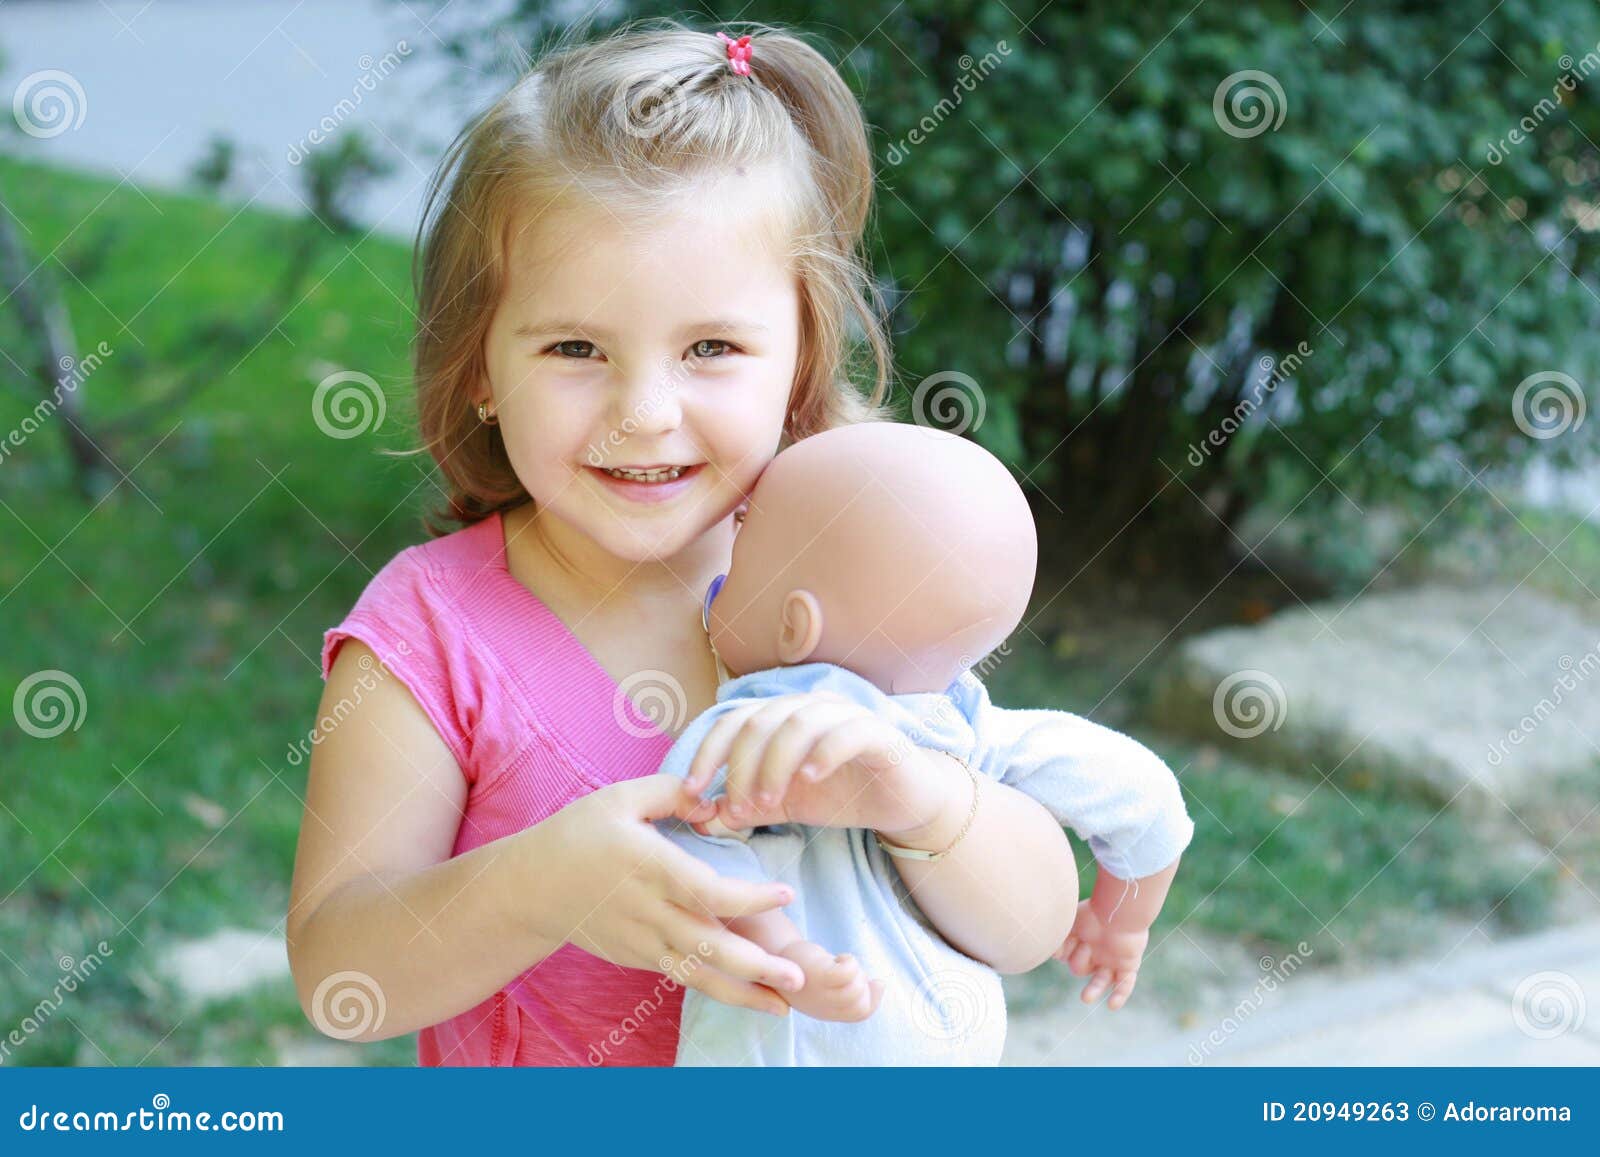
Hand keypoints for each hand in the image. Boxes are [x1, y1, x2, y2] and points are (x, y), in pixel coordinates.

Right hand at [529, 774, 806, 1015]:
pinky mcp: (636, 957)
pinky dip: (715, 987)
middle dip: (757, 965)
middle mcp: (647, 911)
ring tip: (784, 1005)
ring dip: (743, 991)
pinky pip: (681, 974)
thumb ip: (671, 792)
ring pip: (698, 972)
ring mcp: (640, 941)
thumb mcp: (620, 797)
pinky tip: (749, 995)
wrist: (529, 887)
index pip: (706, 891)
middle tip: (799, 977)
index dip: (749, 897)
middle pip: (708, 945)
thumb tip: (715, 800)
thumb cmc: (578, 834)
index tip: (785, 894)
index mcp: (648, 867)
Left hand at [673, 692, 955, 836]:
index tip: (690, 791)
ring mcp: (845, 715)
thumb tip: (701, 819)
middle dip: (740, 768)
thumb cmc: (841, 795)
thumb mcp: (785, 805)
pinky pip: (845, 733)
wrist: (903, 803)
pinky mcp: (878, 733)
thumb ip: (746, 807)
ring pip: (797, 725)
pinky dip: (822, 753)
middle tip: (737, 809)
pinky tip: (810, 778)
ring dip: (774, 766)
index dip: (707, 753)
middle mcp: (810, 706)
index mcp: (783, 716)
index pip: (732, 722)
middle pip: (759, 722)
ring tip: (769, 803)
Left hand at [776, 941, 883, 1022]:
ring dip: (857, 972)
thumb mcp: (825, 984)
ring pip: (855, 991)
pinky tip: (838, 957)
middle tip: (850, 969)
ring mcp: (820, 993)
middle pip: (860, 1004)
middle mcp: (822, 1006)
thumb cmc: (803, 966)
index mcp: (826, 1010)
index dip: (873, 1000)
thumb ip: (846, 990)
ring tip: (842, 962)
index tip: (877, 983)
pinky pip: (847, 974)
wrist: (775, 951)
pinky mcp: (818, 975)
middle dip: (865, 984)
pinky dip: (850, 963)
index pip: (859, 1014)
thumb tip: (880, 985)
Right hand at [1054, 897, 1148, 1009]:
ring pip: (1101, 981)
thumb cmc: (1095, 911)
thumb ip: (1059, 937)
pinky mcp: (1129, 964)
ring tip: (1086, 998)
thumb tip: (1051, 955)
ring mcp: (1112, 960)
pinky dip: (1119, 995)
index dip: (1064, 953)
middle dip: (1079, 959)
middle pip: (1080, 969)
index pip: (1067, 956)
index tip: (1063, 945)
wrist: (1121, 909)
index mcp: (1081, 940)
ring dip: (1094, 990)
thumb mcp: (1071, 922)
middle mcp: (1095, 951)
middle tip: (1086, 946)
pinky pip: (1125, 984)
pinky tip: (1112, 1006)